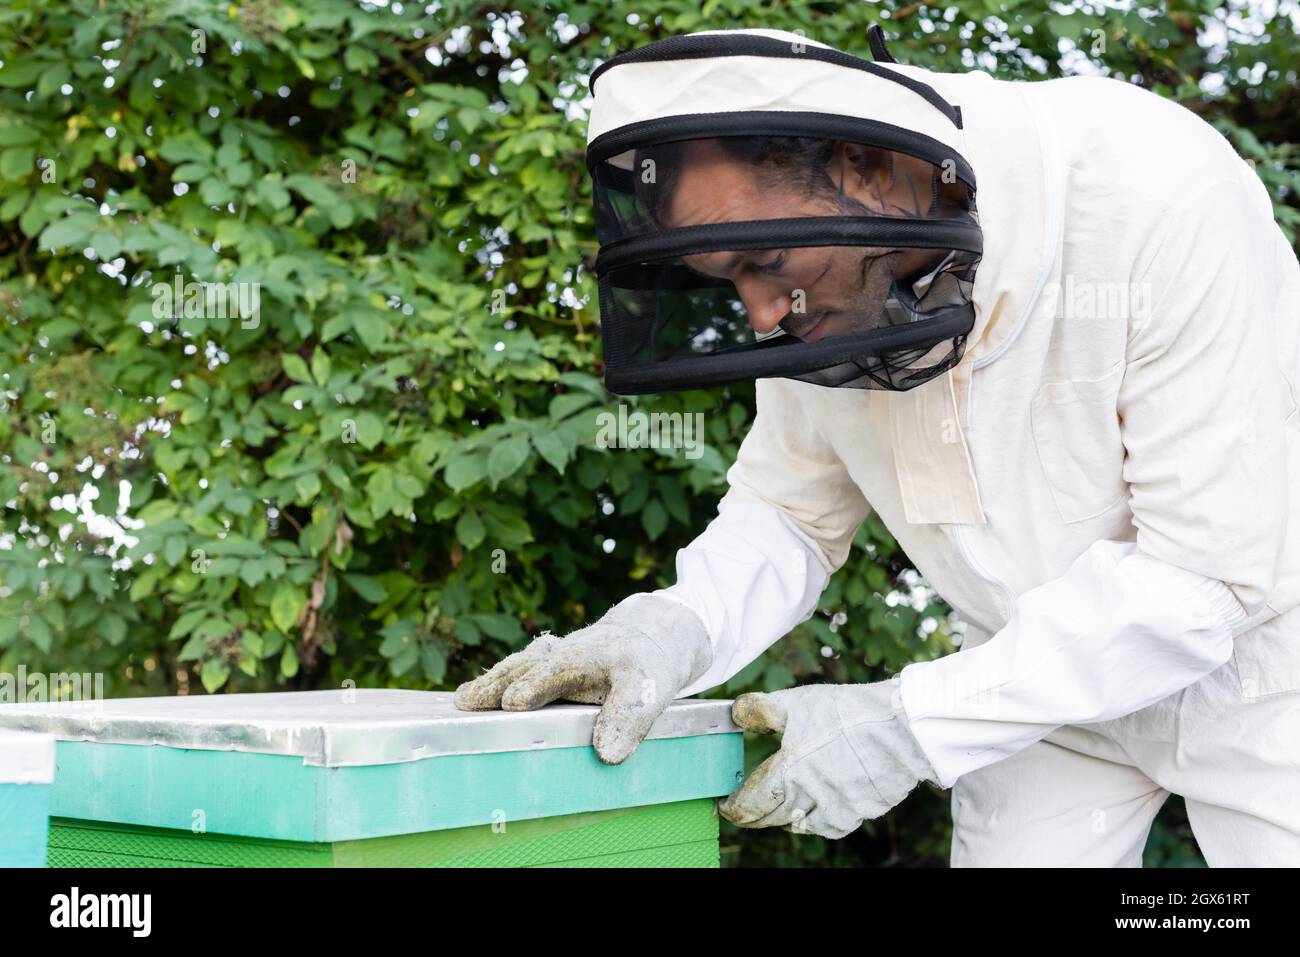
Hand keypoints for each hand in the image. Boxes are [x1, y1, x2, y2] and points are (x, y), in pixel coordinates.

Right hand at [453, 593, 712, 764]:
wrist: (640, 638)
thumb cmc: (643, 667)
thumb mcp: (647, 690)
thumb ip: (629, 718)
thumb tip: (608, 754)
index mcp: (586, 657)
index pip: (557, 672)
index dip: (537, 686)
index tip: (515, 701)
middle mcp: (560, 653)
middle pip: (524, 668)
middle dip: (497, 684)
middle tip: (469, 702)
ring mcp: (546, 655)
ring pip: (514, 666)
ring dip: (489, 683)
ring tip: (463, 701)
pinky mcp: (539, 662)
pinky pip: (513, 668)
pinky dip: (493, 681)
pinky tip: (471, 697)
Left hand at [718, 678, 938, 838]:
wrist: (899, 727)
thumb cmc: (846, 713)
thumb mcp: (796, 703)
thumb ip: (760, 710)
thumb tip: (735, 713)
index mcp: (789, 774)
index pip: (751, 803)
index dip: (735, 809)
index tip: (726, 807)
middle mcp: (810, 798)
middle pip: (773, 819)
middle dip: (756, 816)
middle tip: (746, 811)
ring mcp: (838, 809)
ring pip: (801, 825)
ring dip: (786, 818)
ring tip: (780, 807)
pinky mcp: (861, 812)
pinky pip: (831, 824)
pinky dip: (819, 818)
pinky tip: (817, 805)